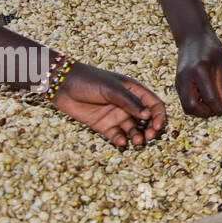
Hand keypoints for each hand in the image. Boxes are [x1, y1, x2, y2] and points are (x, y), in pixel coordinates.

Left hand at [52, 63, 166, 147]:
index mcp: (134, 91)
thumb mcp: (111, 89)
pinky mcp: (103, 125)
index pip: (154, 104)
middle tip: (149, 136)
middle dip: (150, 128)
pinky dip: (121, 140)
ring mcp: (116, 115)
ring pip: (132, 129)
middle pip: (146, 119)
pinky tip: (121, 142)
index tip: (157, 126)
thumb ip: (129, 102)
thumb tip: (147, 115)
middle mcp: (127, 104)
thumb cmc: (89, 80)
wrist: (62, 85)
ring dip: (137, 136)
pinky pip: (116, 135)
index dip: (159, 116)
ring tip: (136, 141)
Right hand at [175, 30, 221, 116]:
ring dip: (200, 111)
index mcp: (200, 71)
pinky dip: (196, 104)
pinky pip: (185, 100)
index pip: (210, 98)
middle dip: (207, 113)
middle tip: (220, 109)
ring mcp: (179, 81)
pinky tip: (207, 99)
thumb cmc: (211, 48)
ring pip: (186, 106)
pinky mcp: (177, 83)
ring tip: (214, 105)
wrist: (192, 37)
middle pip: (192, 107)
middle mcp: (186, 77)